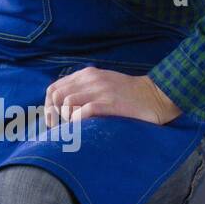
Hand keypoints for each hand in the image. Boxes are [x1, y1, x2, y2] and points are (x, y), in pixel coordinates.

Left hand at [43, 67, 182, 126]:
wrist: (157, 95)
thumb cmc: (128, 94)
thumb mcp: (102, 84)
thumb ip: (83, 89)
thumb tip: (61, 105)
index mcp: (86, 74)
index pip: (53, 88)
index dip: (47, 106)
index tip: (52, 121)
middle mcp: (91, 80)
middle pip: (56, 96)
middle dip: (54, 115)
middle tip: (60, 128)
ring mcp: (101, 91)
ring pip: (67, 103)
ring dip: (66, 118)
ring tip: (74, 128)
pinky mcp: (111, 103)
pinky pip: (84, 111)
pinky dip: (78, 121)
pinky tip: (83, 127)